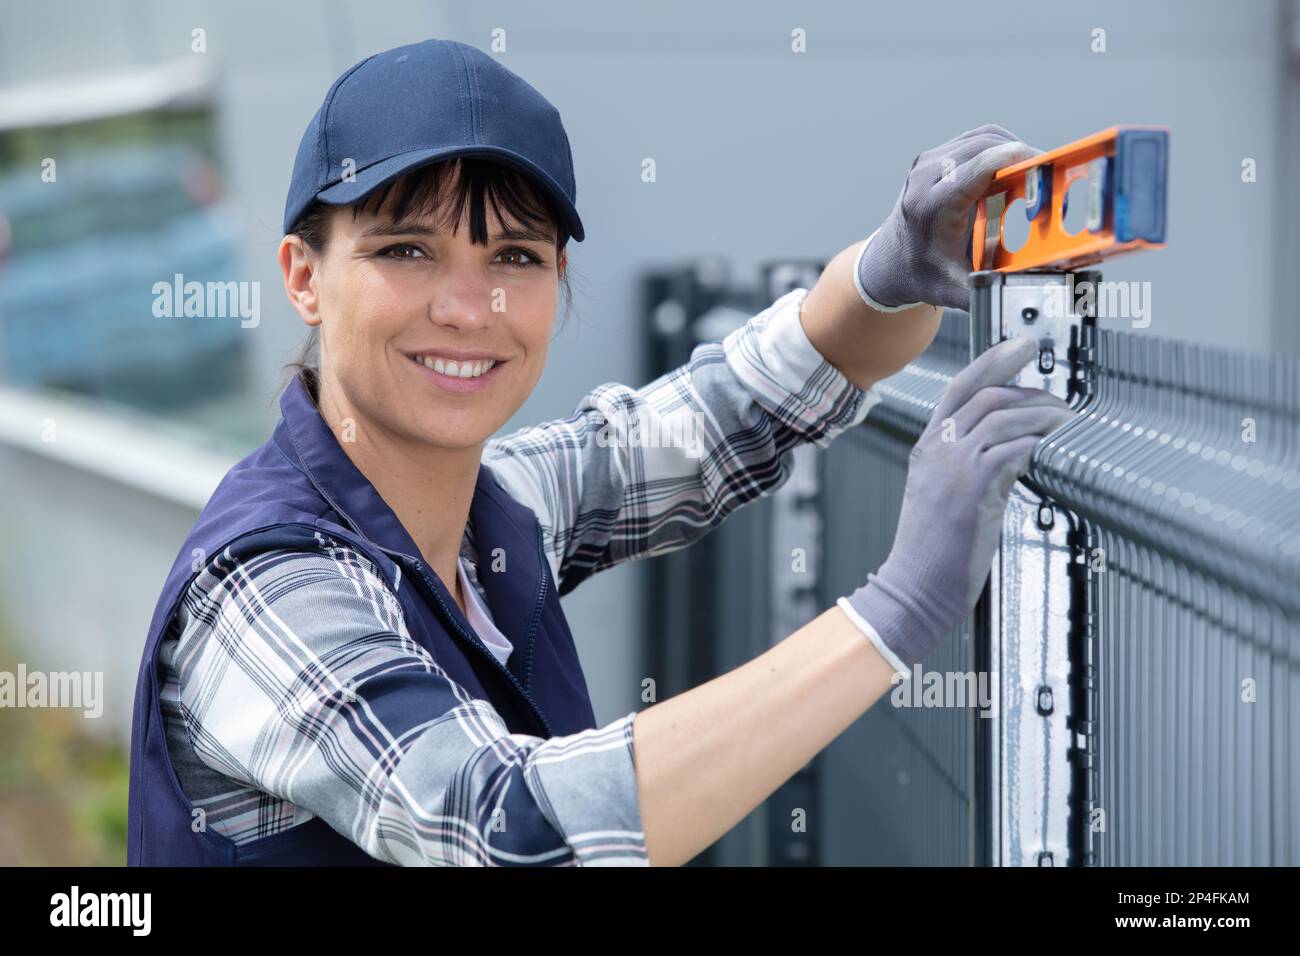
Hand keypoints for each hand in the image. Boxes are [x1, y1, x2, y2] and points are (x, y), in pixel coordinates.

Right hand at [837, 336, 1073, 671]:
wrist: (915, 588)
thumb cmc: (931, 553)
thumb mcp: (944, 497)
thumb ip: (972, 467)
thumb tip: (1016, 450)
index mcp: (926, 448)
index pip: (959, 388)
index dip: (992, 361)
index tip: (1021, 347)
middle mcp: (937, 450)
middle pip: (987, 395)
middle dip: (1031, 389)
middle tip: (1061, 398)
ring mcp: (954, 466)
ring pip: (1005, 417)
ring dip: (1044, 415)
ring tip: (1069, 422)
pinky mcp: (974, 487)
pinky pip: (1016, 449)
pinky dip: (1041, 443)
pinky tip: (1057, 449)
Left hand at [855, 125, 1039, 311]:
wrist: (891, 263)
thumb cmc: (923, 275)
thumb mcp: (956, 290)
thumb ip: (991, 289)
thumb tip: (1031, 287)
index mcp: (931, 206)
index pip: (980, 167)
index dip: (1019, 162)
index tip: (1048, 172)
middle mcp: (926, 177)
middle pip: (986, 146)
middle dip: (1023, 157)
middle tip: (1050, 180)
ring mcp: (928, 162)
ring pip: (984, 137)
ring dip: (1013, 151)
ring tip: (1033, 178)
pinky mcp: (936, 156)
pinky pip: (977, 139)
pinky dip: (1000, 149)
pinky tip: (1013, 172)